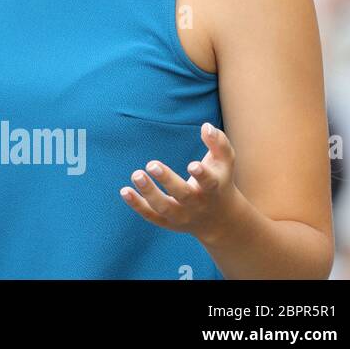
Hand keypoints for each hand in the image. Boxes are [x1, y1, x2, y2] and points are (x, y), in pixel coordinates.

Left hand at [119, 122, 243, 244]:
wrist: (219, 219)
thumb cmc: (219, 181)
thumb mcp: (224, 163)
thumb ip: (219, 143)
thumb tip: (206, 127)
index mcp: (213, 189)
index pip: (209, 183)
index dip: (202, 175)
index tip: (192, 164)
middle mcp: (198, 205)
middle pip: (184, 195)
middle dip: (168, 181)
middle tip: (151, 164)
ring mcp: (182, 216)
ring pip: (164, 208)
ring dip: (149, 193)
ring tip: (136, 175)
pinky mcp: (167, 222)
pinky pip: (151, 216)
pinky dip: (137, 205)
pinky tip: (125, 190)